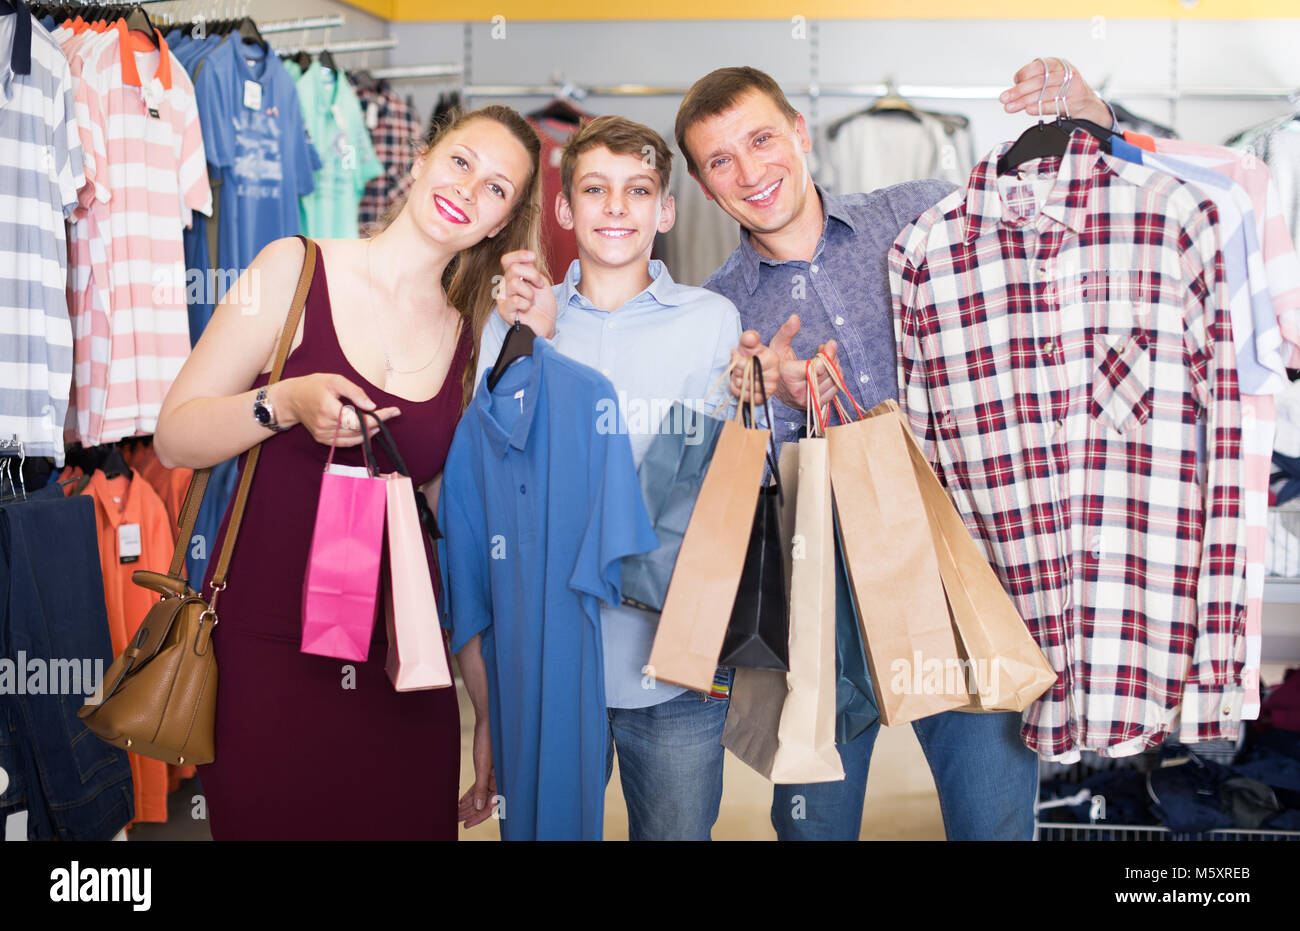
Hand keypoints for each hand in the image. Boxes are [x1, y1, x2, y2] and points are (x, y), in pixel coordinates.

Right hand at [278, 373, 399, 446]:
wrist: (292, 399)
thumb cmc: (314, 386)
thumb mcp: (335, 380)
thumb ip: (355, 392)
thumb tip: (372, 406)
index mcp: (328, 409)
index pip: (359, 420)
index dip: (379, 417)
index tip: (394, 411)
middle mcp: (325, 426)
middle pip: (358, 430)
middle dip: (376, 423)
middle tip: (389, 414)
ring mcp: (323, 435)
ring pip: (353, 439)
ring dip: (369, 432)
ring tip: (380, 422)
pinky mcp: (322, 440)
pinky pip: (345, 443)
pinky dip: (358, 438)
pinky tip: (367, 430)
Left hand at [458, 718, 496, 828]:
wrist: (488, 719)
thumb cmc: (489, 739)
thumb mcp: (483, 765)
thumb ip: (481, 787)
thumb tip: (478, 807)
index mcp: (502, 779)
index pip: (491, 805)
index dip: (478, 817)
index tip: (465, 824)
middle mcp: (499, 779)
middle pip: (483, 802)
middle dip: (470, 812)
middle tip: (455, 820)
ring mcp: (492, 774)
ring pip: (479, 795)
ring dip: (468, 805)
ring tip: (454, 813)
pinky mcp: (486, 769)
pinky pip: (477, 786)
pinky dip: (469, 794)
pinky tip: (459, 801)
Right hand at [496, 250, 556, 339]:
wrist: (547, 324)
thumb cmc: (543, 306)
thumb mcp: (541, 282)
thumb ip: (531, 270)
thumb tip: (528, 256)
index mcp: (513, 277)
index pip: (507, 260)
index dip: (519, 255)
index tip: (533, 257)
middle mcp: (505, 285)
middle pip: (513, 269)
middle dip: (532, 275)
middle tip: (540, 286)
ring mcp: (503, 298)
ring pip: (514, 283)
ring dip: (530, 292)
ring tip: (532, 301)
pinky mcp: (504, 310)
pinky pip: (515, 300)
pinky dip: (526, 304)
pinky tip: (527, 309)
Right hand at [729, 314, 840, 410]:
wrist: (773, 388)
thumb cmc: (776, 364)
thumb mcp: (777, 345)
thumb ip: (786, 332)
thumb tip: (795, 317)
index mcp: (789, 376)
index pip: (818, 367)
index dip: (828, 354)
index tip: (828, 344)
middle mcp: (799, 392)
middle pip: (829, 373)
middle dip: (832, 358)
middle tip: (827, 348)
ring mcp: (808, 400)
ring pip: (834, 381)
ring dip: (835, 366)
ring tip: (826, 357)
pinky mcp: (815, 405)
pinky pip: (835, 390)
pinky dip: (836, 377)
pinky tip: (827, 369)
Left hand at [1000, 57, 1113, 128]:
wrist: (1087, 104)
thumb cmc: (1064, 92)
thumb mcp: (1051, 81)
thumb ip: (1033, 83)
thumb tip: (1010, 93)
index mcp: (1057, 64)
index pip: (1038, 66)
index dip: (1023, 74)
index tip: (1013, 82)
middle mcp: (1065, 72)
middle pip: (1039, 81)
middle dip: (1018, 90)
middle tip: (1005, 98)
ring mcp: (1072, 86)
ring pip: (1045, 93)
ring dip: (1024, 101)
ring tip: (1011, 107)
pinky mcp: (1076, 99)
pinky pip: (1055, 103)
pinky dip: (1040, 107)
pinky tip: (1028, 110)